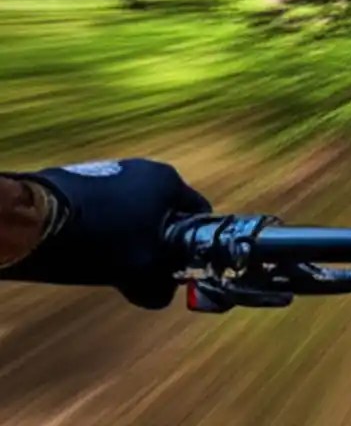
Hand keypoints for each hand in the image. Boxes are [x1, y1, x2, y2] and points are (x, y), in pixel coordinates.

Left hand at [0, 159, 210, 308]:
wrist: (37, 220)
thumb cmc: (100, 239)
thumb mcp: (139, 271)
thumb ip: (160, 287)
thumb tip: (163, 295)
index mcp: (169, 181)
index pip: (199, 213)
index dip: (194, 242)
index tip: (181, 264)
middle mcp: (145, 168)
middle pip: (164, 212)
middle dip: (157, 240)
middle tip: (145, 267)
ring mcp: (112, 168)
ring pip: (134, 210)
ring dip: (129, 234)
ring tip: (112, 260)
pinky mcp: (85, 176)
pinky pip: (107, 207)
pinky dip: (104, 226)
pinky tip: (89, 246)